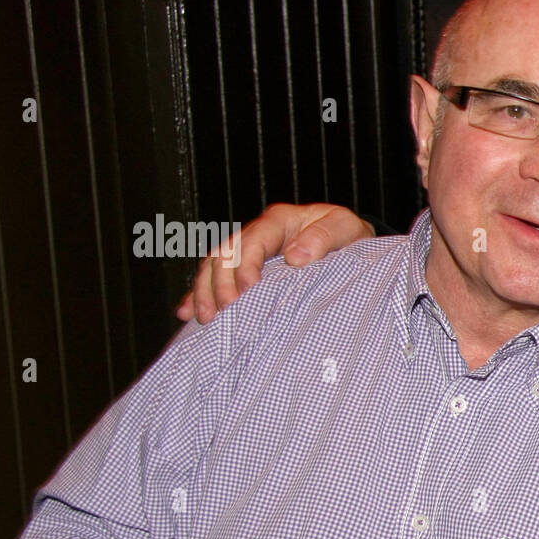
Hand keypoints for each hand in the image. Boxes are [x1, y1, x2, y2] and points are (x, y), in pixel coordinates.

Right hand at [175, 202, 374, 323]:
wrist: (351, 244)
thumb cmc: (349, 235)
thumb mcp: (345, 228)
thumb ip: (324, 238)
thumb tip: (295, 256)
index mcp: (280, 220)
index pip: (253, 241)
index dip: (245, 266)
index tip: (248, 291)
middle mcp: (258, 233)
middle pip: (224, 254)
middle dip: (220, 284)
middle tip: (224, 313)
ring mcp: (248, 251)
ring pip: (213, 267)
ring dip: (204, 291)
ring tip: (204, 318)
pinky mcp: (245, 270)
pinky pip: (215, 280)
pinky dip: (199, 295)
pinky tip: (187, 315)